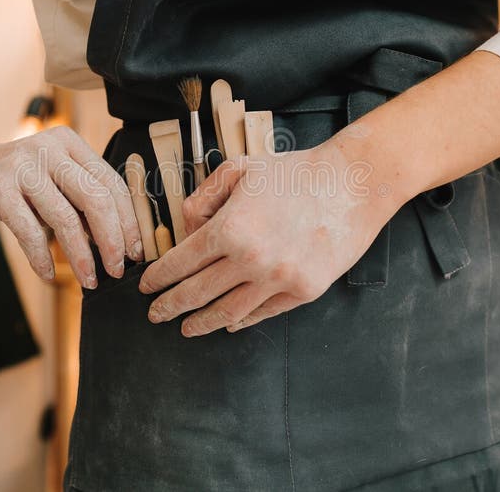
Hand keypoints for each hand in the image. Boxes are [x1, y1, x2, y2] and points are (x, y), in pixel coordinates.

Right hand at [0, 120, 142, 287]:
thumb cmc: (16, 182)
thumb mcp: (54, 181)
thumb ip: (82, 200)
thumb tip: (121, 242)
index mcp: (70, 143)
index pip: (111, 183)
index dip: (128, 220)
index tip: (135, 250)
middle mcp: (49, 148)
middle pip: (96, 198)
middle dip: (112, 239)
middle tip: (117, 269)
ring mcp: (22, 166)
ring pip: (65, 217)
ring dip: (81, 256)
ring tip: (89, 279)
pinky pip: (29, 231)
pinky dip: (42, 257)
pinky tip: (48, 274)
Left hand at [138, 141, 400, 335]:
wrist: (353, 184)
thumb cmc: (294, 172)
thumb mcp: (238, 170)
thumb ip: (203, 198)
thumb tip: (185, 229)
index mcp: (230, 228)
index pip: (181, 262)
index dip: (158, 278)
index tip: (146, 287)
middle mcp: (251, 260)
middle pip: (197, 293)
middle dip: (170, 306)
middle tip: (155, 314)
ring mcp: (279, 280)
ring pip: (228, 313)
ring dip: (201, 323)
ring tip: (186, 328)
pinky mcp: (303, 291)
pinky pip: (262, 314)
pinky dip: (240, 321)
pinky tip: (228, 323)